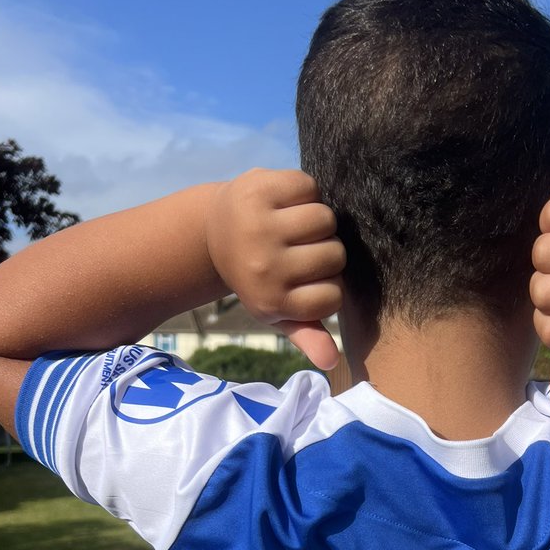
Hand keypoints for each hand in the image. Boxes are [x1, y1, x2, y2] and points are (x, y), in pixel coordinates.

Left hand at [205, 169, 345, 368]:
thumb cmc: (258, 275)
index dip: (329, 286)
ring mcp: (260, 226)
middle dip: (327, 250)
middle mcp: (264, 266)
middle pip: (335, 256)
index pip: (334, 296)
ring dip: (319, 222)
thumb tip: (332, 360)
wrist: (214, 232)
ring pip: (327, 220)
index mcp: (270, 300)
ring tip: (297, 226)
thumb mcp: (277, 310)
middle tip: (302, 249)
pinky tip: (288, 203)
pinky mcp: (258, 190)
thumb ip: (306, 333)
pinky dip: (306, 192)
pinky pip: (310, 188)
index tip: (308, 281)